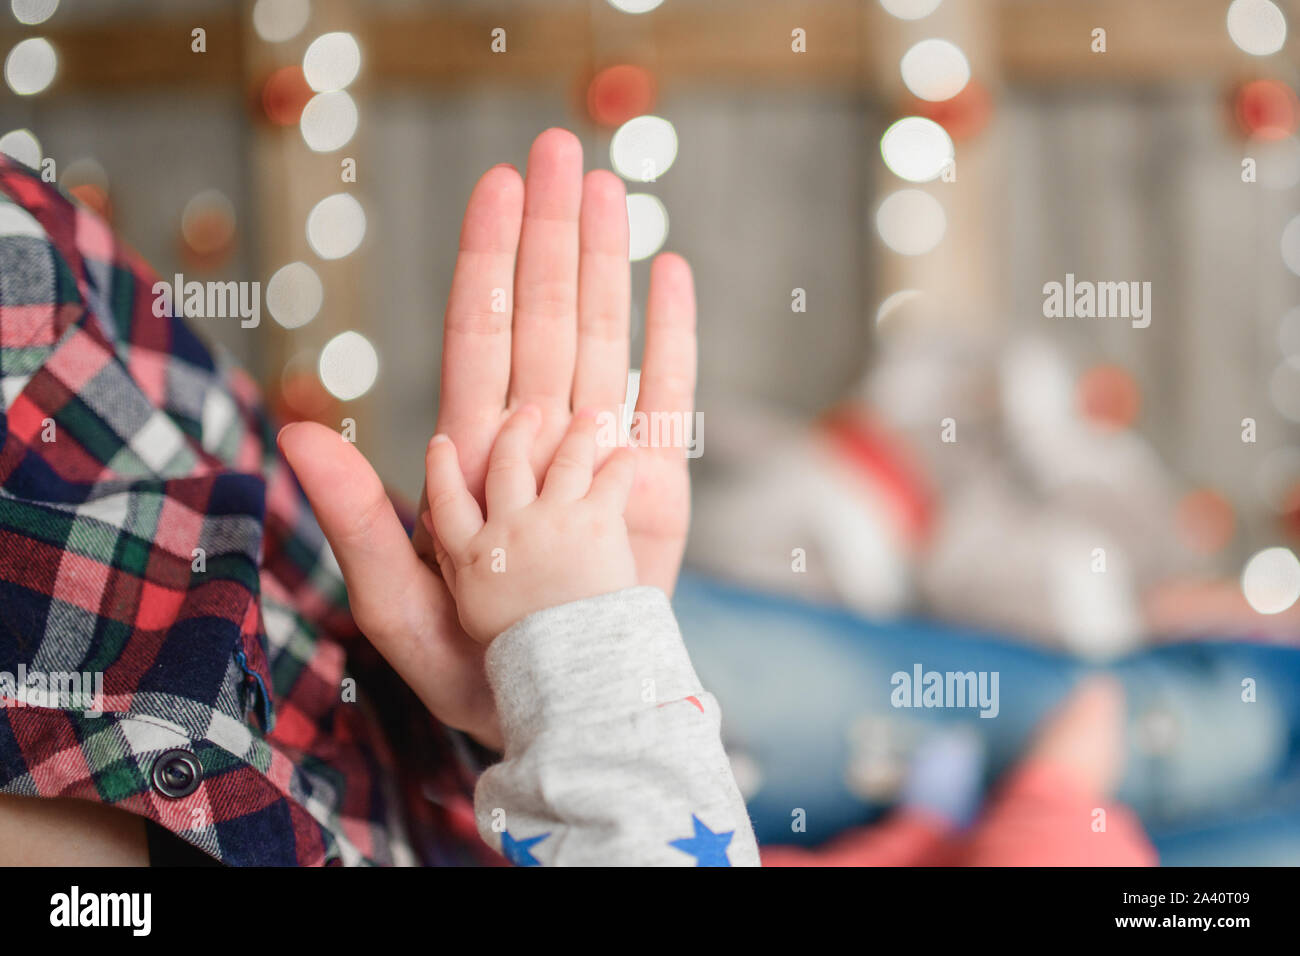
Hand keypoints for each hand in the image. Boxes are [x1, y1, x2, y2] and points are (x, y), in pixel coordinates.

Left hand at [279, 129, 696, 748]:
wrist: (557, 711)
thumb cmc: (469, 668)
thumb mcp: (395, 597)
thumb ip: (357, 514)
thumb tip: (294, 431)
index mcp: (475, 452)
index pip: (482, 334)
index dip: (489, 260)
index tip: (497, 188)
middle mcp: (538, 437)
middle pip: (547, 315)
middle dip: (552, 233)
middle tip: (561, 150)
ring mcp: (598, 454)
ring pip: (604, 337)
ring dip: (608, 262)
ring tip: (611, 189)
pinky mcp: (651, 483)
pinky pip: (665, 393)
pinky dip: (669, 335)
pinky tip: (670, 275)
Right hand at [425, 406, 637, 642]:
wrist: (567, 669)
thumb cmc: (516, 655)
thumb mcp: (454, 611)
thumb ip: (440, 560)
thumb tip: (425, 520)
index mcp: (472, 554)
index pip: (447, 498)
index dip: (441, 467)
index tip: (440, 441)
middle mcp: (509, 528)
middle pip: (506, 466)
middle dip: (516, 433)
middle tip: (527, 412)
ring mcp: (553, 521)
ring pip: (563, 462)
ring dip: (578, 435)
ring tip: (591, 417)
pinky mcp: (596, 522)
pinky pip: (611, 480)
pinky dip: (622, 464)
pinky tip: (630, 452)